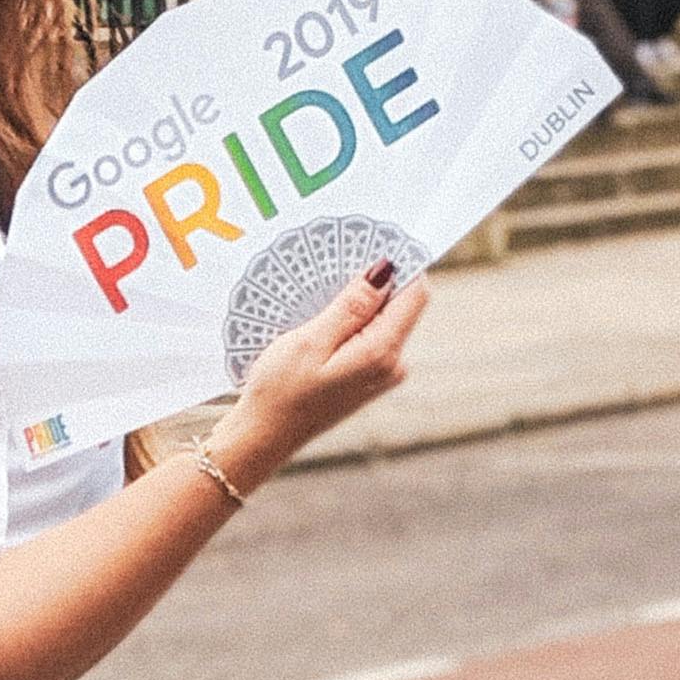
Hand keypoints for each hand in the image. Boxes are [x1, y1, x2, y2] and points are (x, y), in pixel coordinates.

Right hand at [215, 264, 428, 488]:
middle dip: (375, 280)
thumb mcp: (311, 341)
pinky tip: (321, 320)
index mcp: (382, 353)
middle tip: (337, 262)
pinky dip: (350, 321)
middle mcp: (392, 365)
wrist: (264, 437)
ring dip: (358, 301)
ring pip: (383, 320)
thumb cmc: (280, 392)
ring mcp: (381, 374)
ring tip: (322, 291)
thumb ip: (352, 306)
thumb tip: (386, 271)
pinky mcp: (368, 378)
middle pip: (400, 304)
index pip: (415, 293)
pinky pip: (369, 337)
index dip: (401, 263)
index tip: (373, 242)